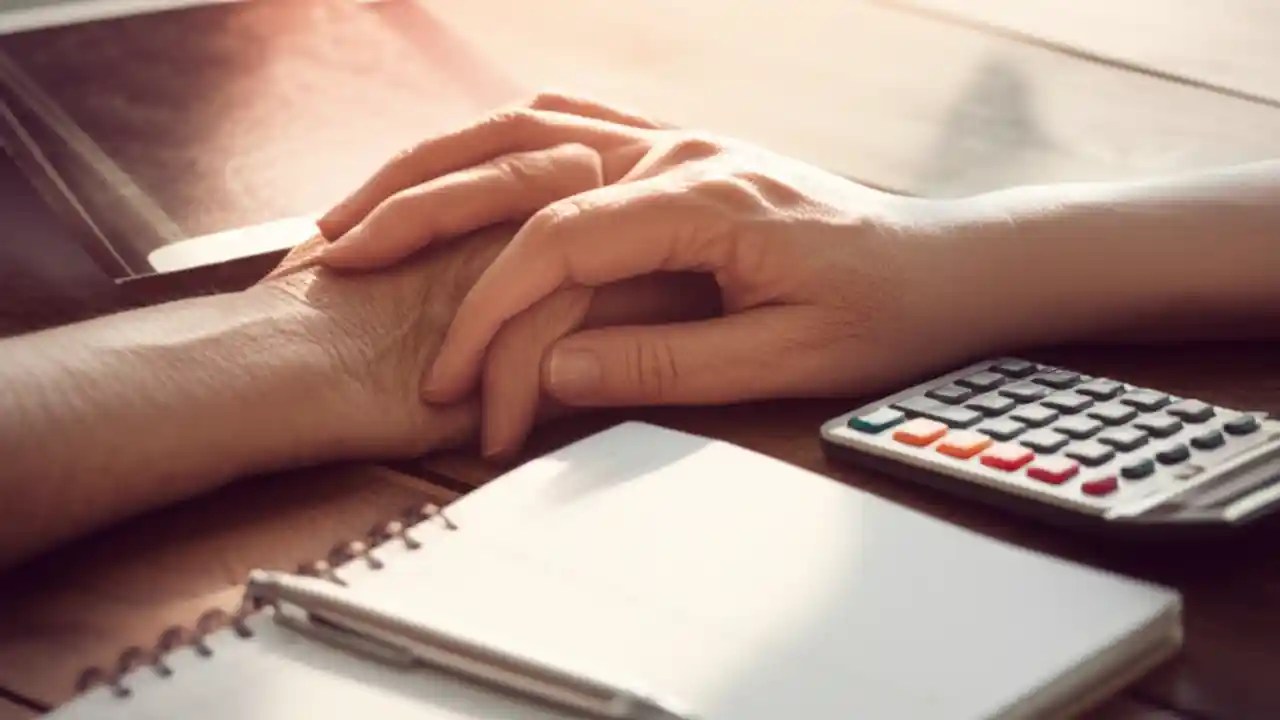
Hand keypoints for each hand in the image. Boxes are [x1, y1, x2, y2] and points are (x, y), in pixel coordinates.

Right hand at [315, 94, 1025, 452]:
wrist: (943, 266)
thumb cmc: (880, 312)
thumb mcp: (786, 358)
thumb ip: (666, 362)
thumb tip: (551, 374)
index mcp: (705, 197)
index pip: (558, 241)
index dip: (489, 311)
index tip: (448, 378)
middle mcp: (677, 149)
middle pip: (513, 157)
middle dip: (417, 211)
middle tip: (337, 260)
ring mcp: (673, 139)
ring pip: (524, 126)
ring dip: (437, 163)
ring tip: (360, 206)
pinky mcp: (673, 151)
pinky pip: (563, 126)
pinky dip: (493, 146)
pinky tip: (453, 172)